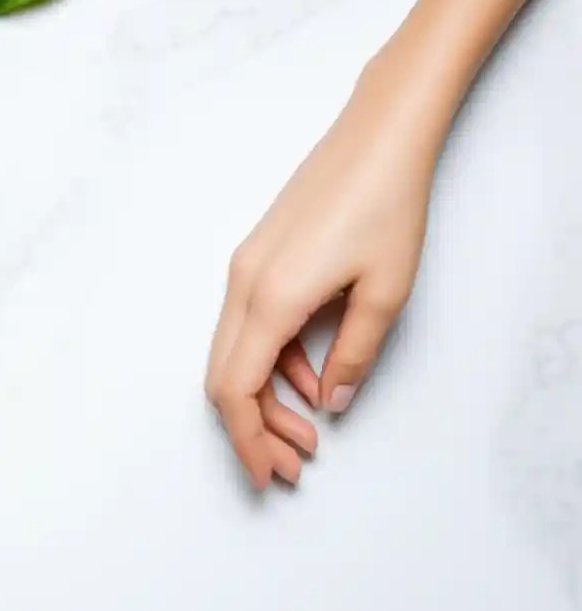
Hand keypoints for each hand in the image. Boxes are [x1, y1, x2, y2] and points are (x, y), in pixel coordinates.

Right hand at [204, 65, 446, 488]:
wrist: (376, 136)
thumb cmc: (384, 205)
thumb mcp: (385, 292)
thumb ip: (352, 356)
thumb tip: (329, 401)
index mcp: (270, 299)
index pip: (236, 389)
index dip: (247, 440)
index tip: (268, 474)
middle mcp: (243, 286)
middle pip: (224, 378)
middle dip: (253, 430)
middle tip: (292, 464)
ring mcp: (244, 270)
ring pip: (233, 354)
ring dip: (263, 399)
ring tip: (306, 430)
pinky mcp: (256, 259)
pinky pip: (248, 326)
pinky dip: (270, 363)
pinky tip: (308, 376)